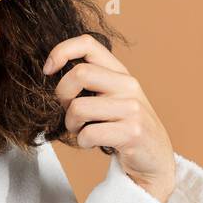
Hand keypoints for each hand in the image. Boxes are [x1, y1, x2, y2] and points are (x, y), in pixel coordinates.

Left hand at [42, 34, 176, 202]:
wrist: (155, 160)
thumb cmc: (122, 127)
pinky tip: (92, 143)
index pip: (87, 43)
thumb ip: (89, 82)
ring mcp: (132, 108)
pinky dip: (82, 142)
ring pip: (79, 107)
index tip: (48, 71)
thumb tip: (49, 72)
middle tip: (68, 112)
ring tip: (81, 130)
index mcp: (120, 72)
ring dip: (71, 124)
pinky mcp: (132, 133)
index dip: (61, 52)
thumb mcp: (111, 97)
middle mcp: (128, 85)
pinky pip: (89, 133)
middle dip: (61, 96)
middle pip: (79, 74)